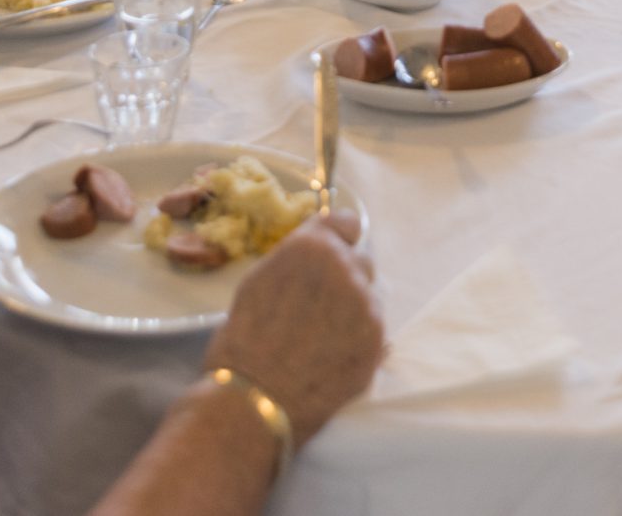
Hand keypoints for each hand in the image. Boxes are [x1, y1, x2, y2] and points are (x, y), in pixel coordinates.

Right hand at [205, 209, 382, 445]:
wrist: (256, 398)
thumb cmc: (243, 341)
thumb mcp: (259, 281)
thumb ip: (295, 260)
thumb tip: (314, 254)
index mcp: (312, 246)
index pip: (347, 223)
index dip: (339, 238)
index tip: (335, 251)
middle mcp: (346, 267)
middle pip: (360, 261)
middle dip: (344, 278)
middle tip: (320, 307)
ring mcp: (366, 304)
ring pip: (368, 296)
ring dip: (352, 309)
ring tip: (323, 338)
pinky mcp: (377, 339)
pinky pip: (373, 328)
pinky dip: (358, 338)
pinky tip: (332, 355)